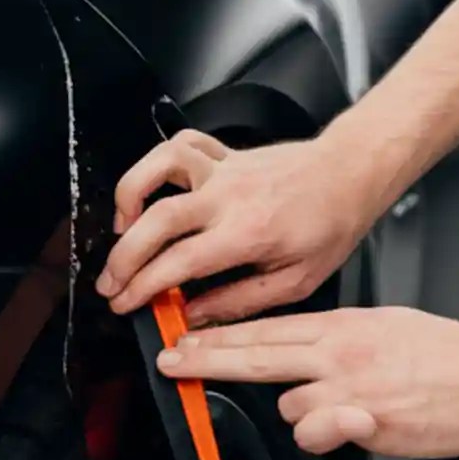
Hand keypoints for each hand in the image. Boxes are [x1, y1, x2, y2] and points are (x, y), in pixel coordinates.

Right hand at [97, 130, 385, 325]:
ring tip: (121, 226)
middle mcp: (229, 197)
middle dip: (122, 255)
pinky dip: (156, 162)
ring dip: (130, 194)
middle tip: (109, 282)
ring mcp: (224, 170)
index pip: (179, 262)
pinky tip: (151, 188)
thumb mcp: (296, 282)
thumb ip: (239, 301)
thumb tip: (194, 315)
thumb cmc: (329, 225)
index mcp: (248, 234)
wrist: (349, 174)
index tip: (124, 303)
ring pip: (160, 166)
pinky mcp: (224, 155)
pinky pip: (181, 144)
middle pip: (156, 219)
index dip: (143, 286)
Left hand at [155, 307, 458, 457]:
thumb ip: (339, 341)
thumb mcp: (385, 327)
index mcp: (343, 325)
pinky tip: (357, 426)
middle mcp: (338, 352)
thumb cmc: (447, 356)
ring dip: (301, 409)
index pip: (267, 325)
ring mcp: (346, 388)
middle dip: (205, 357)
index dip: (220, 332)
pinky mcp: (360, 423)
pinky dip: (326, 435)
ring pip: (289, 404)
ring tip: (344, 406)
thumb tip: (307, 349)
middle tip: (170, 360)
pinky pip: (317, 434)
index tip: (186, 335)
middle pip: (256, 353)